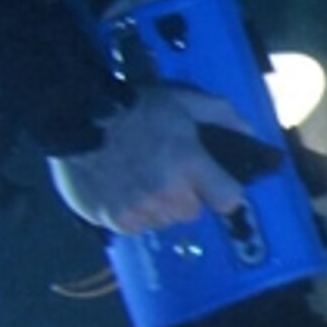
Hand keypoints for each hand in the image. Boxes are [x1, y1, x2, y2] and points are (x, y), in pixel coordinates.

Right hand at [49, 85, 256, 235]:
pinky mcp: (114, 221)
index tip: (213, 183)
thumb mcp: (185, 100)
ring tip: (141, 179)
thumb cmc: (135, 107)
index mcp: (188, 163)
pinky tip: (122, 188)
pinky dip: (132, 212)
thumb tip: (249, 133)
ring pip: (163, 220)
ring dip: (158, 206)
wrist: (78, 116)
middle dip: (185, 195)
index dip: (223, 190)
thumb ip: (222, 116)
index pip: (229, 199)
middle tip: (166, 172)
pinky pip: (136, 226)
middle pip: (192, 212)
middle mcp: (167, 193)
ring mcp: (139, 210)